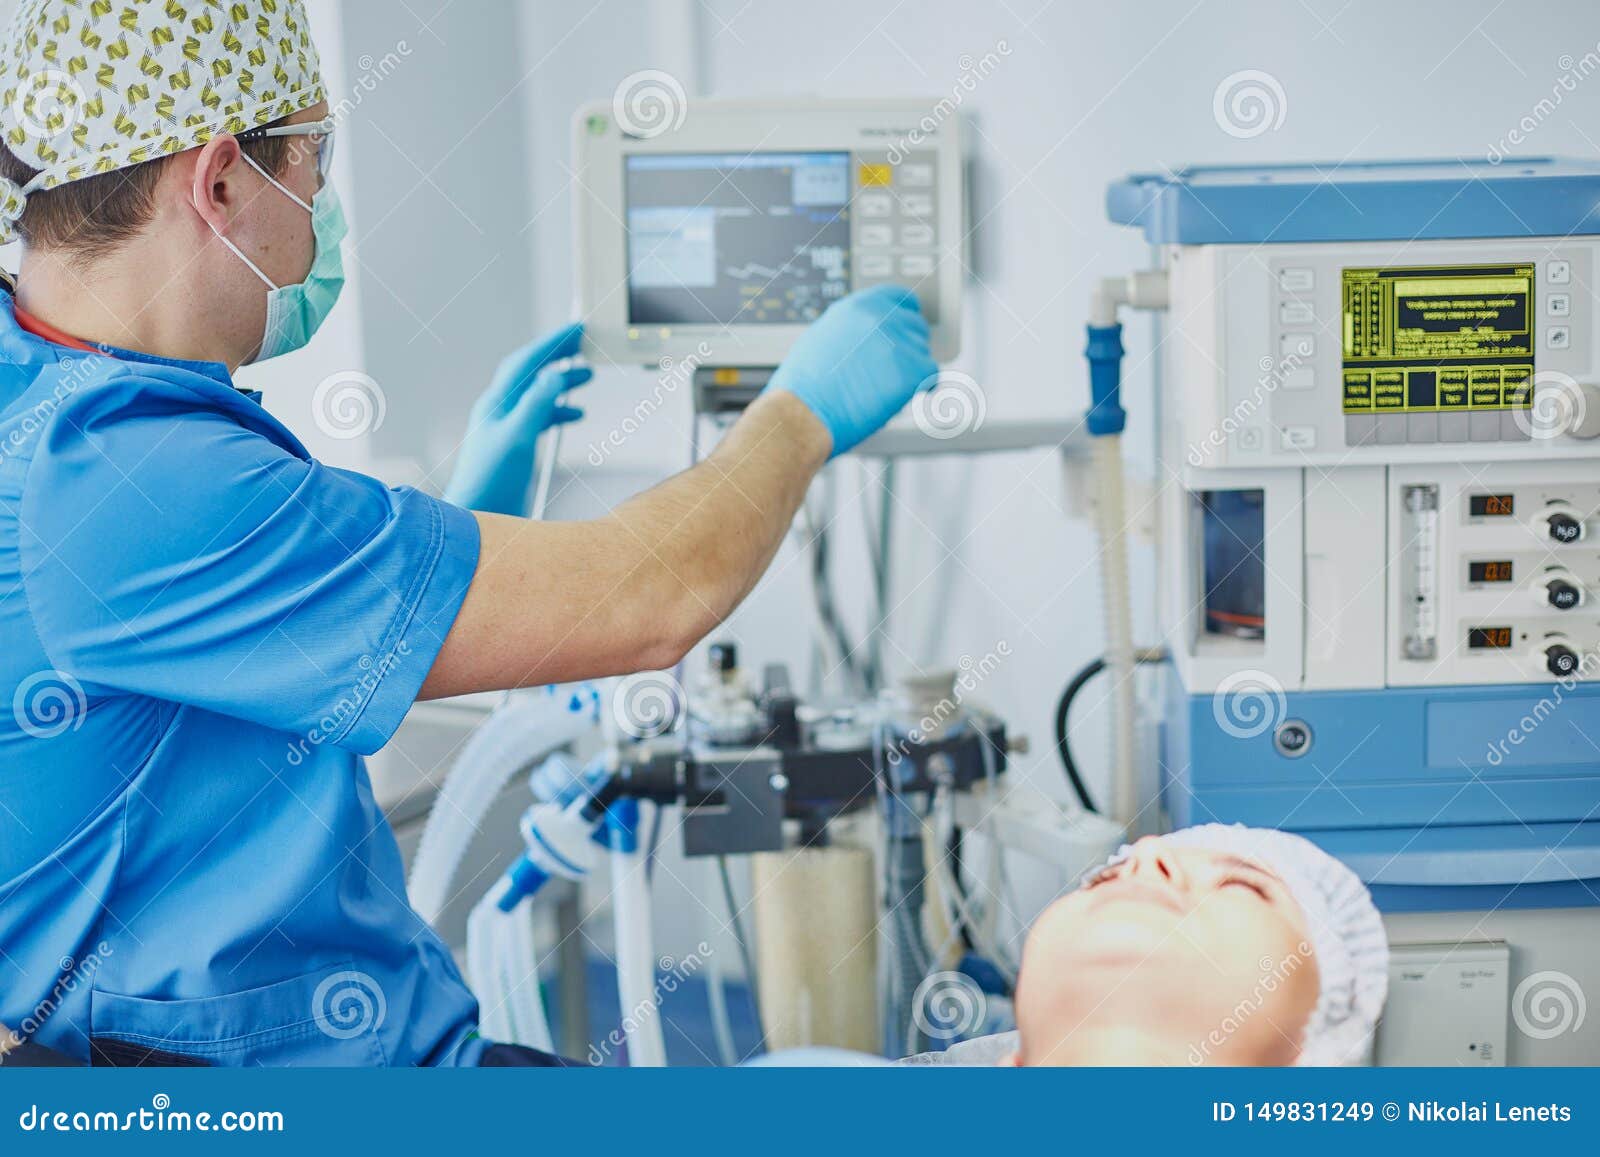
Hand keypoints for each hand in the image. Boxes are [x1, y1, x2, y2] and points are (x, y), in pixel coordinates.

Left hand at [444, 322, 591, 515]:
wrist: (475, 519)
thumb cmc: (490, 482)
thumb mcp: (517, 438)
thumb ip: (536, 404)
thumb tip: (553, 375)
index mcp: (497, 404)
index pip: (527, 362)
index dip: (552, 343)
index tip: (577, 329)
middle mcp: (500, 412)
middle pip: (532, 373)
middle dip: (558, 357)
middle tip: (585, 344)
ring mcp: (506, 429)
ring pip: (538, 395)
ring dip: (563, 384)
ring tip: (589, 376)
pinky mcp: (514, 448)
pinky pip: (540, 418)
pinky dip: (560, 412)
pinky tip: (576, 416)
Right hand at [763, 284, 936, 456]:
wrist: (801, 415)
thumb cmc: (802, 388)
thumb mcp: (821, 338)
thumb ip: (850, 330)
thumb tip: (864, 338)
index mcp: (858, 306)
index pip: (898, 297)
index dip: (904, 316)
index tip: (906, 328)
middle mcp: (881, 318)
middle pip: (915, 325)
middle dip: (908, 346)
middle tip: (894, 370)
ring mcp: (898, 342)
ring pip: (922, 352)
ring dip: (911, 369)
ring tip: (886, 388)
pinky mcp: (911, 370)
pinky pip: (931, 375)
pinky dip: (922, 387)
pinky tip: (906, 396)